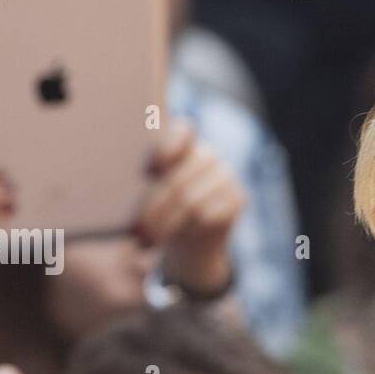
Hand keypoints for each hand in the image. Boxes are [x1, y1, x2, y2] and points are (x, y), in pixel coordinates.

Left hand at [136, 122, 243, 294]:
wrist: (192, 242)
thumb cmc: (162, 213)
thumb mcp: (150, 195)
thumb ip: (146, 182)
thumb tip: (137, 185)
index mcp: (184, 143)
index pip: (181, 132)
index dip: (165, 148)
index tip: (146, 172)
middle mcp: (208, 154)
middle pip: (178, 181)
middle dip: (154, 209)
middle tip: (136, 231)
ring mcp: (226, 174)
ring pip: (191, 202)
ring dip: (167, 225)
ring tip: (148, 240)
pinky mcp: (238, 197)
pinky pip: (208, 216)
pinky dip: (188, 231)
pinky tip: (177, 239)